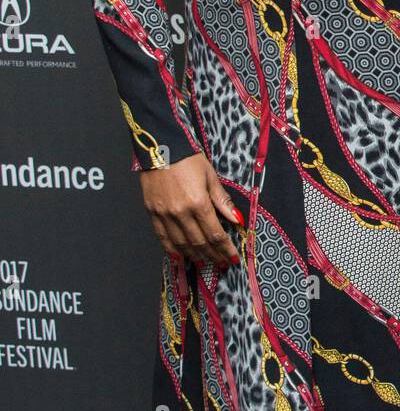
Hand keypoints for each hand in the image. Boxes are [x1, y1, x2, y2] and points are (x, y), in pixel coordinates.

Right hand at [139, 151, 243, 267]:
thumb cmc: (187, 158)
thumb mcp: (210, 176)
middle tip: (221, 263)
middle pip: (199, 243)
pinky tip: (180, 256)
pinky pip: (162, 237)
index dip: (225, 249)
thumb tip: (237, 219)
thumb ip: (222, 200)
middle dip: (213, 256)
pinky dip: (172, 250)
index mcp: (198, 203)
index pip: (215, 234)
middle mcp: (180, 212)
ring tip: (204, 263)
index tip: (233, 258)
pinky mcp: (152, 213)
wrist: (159, 147)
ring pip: (181, 244)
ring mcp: (164, 214)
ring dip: (195, 256)